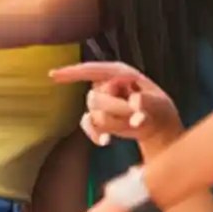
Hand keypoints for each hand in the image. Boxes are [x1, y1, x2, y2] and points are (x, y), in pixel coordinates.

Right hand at [51, 61, 182, 153]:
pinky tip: (106, 142)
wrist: (157, 127)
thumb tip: (135, 101)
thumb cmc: (159, 110)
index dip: (72, 72)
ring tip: (131, 124)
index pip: (92, 70)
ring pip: (94, 114)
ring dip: (113, 123)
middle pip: (95, 98)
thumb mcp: (160, 104)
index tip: (52, 75)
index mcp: (120, 72)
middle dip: (115, 110)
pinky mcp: (97, 117)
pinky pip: (87, 125)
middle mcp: (107, 84)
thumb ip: (149, 102)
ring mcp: (100, 101)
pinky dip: (96, 134)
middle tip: (136, 115)